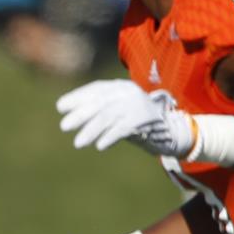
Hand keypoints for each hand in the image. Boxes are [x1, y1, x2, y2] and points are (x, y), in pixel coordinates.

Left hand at [56, 80, 193, 156]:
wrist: (172, 131)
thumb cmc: (139, 123)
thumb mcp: (119, 112)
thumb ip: (101, 111)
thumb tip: (73, 116)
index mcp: (122, 87)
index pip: (97, 88)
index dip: (77, 97)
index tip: (61, 106)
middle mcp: (129, 92)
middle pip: (100, 102)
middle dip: (80, 114)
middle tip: (64, 126)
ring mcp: (138, 105)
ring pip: (109, 115)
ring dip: (91, 130)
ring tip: (78, 143)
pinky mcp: (145, 120)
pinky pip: (123, 128)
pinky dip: (110, 136)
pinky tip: (99, 146)